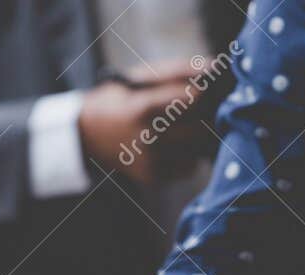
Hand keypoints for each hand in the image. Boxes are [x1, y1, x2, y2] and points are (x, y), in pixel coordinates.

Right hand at [78, 61, 213, 185]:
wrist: (90, 134)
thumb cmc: (122, 99)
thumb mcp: (142, 77)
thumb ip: (179, 71)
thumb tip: (215, 67)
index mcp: (145, 108)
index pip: (195, 99)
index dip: (201, 93)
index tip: (198, 89)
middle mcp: (148, 139)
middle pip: (201, 126)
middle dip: (203, 116)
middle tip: (195, 110)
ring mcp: (151, 162)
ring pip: (198, 148)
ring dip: (197, 137)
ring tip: (182, 127)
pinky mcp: (154, 178)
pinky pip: (190, 167)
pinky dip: (188, 155)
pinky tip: (174, 145)